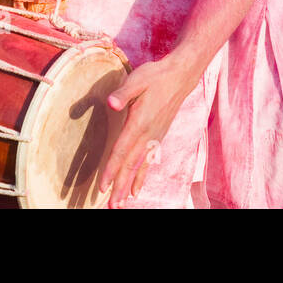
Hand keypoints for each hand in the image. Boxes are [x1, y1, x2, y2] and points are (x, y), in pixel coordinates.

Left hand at [97, 55, 199, 207]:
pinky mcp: (158, 137)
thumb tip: (111, 103)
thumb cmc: (156, 76)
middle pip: (130, 165)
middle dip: (119, 186)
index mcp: (139, 123)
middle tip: (111, 206)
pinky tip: (135, 190)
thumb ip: (123, 93)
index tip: (102, 186)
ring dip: (128, 186)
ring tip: (120, 204)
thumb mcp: (138, 79)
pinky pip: (148, 162)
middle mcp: (148, 135)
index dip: (111, 169)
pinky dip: (141, 177)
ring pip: (139, 167)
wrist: (180, 76)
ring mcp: (154, 138)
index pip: (122, 150)